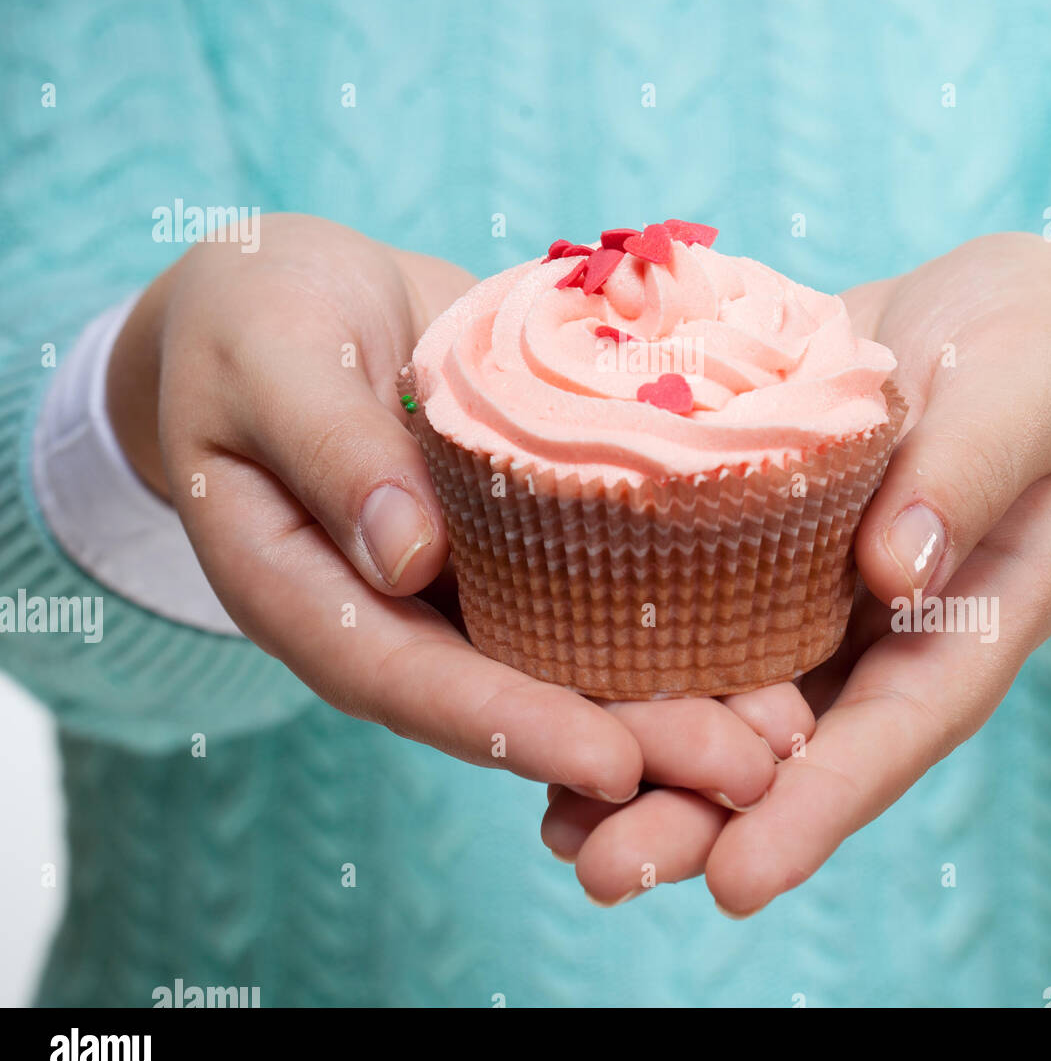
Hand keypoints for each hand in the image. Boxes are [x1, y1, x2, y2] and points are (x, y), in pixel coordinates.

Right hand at [107, 213, 798, 806]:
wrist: (296, 293)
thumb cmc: (255, 319)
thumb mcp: (269, 362)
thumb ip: (326, 453)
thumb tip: (405, 560)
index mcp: (307, 594)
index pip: (405, 677)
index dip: (506, 723)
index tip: (611, 761)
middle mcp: (393, 609)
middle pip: (508, 693)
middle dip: (628, 739)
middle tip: (749, 768)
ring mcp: (459, 576)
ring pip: (564, 655)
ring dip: (672, 697)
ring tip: (784, 728)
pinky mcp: (511, 534)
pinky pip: (588, 583)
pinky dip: (668, 611)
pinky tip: (761, 625)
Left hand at [542, 232, 1050, 911]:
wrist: (985, 308)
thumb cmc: (1036, 350)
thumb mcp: (1026, 394)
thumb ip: (972, 471)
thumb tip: (897, 576)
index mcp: (962, 623)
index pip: (892, 734)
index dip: (816, 811)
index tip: (739, 881)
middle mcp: (875, 633)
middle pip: (788, 749)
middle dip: (698, 815)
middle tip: (603, 871)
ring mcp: (807, 594)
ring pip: (724, 698)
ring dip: (641, 764)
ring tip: (552, 826)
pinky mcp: (749, 545)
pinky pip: (688, 609)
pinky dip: (621, 655)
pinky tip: (540, 693)